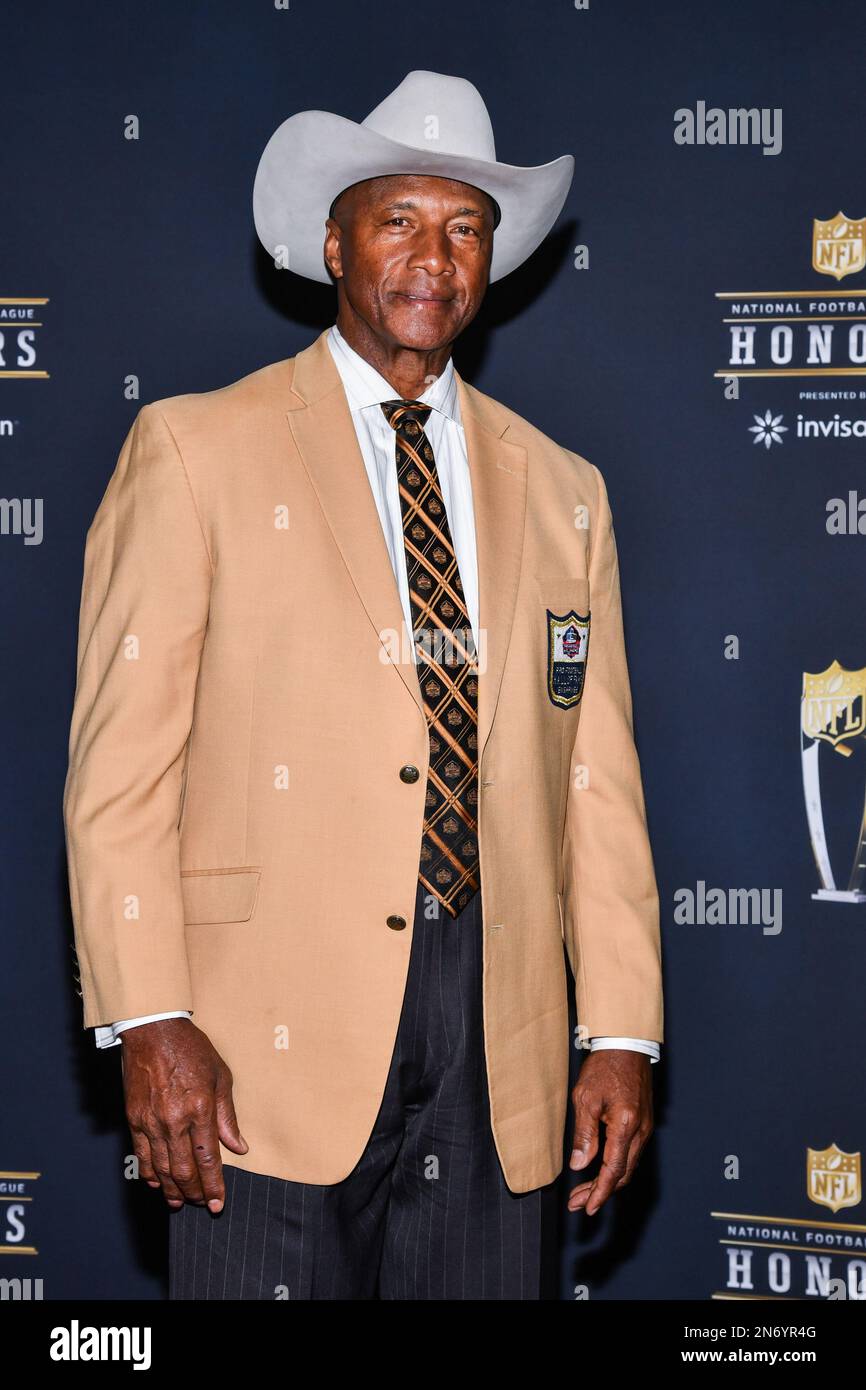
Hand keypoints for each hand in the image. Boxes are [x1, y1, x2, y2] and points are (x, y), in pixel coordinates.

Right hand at [120, 1017, 248, 1211]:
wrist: (153, 1030)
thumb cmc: (191, 1049)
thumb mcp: (220, 1076)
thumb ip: (227, 1116)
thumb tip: (238, 1147)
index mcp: (200, 1109)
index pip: (209, 1159)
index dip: (213, 1185)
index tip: (217, 1203)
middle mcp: (174, 1120)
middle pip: (184, 1170)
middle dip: (194, 1193)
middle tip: (201, 1204)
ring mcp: (151, 1122)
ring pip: (161, 1169)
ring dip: (172, 1190)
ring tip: (180, 1203)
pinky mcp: (134, 1119)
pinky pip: (141, 1156)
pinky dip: (149, 1174)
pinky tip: (157, 1184)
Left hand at [567, 1049, 652, 1215]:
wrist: (626, 1044)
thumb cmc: (605, 1066)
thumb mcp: (585, 1098)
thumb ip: (584, 1134)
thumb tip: (579, 1164)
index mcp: (626, 1125)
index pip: (613, 1170)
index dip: (599, 1192)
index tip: (587, 1207)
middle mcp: (640, 1131)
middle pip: (622, 1174)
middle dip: (600, 1192)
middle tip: (578, 1203)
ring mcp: (644, 1127)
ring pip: (627, 1165)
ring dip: (606, 1181)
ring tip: (583, 1191)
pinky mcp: (643, 1122)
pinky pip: (630, 1153)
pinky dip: (615, 1167)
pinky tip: (599, 1169)